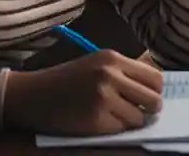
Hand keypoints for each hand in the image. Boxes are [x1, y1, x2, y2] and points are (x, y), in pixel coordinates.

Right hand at [3, 49, 163, 135]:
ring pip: (139, 118)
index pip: (155, 77)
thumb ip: (123, 72)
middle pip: (154, 99)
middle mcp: (110, 76)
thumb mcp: (96, 64)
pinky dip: (114, 129)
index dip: (155, 90)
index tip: (148, 97)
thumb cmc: (65, 80)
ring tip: (114, 116)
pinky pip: (120, 130)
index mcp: (113, 59)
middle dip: (149, 109)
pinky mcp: (95, 120)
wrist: (32, 95)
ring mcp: (103, 98)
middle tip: (139, 111)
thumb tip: (154, 89)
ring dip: (130, 121)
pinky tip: (99, 121)